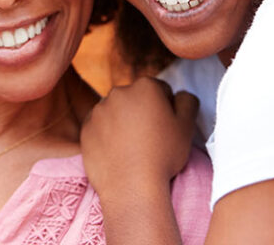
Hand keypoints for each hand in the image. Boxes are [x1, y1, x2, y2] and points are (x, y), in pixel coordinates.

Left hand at [80, 76, 198, 198]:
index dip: (167, 111)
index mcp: (145, 86)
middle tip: (149, 139)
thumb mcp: (186, 126)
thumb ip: (187, 102)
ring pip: (116, 111)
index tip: (165, 129)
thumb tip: (179, 95)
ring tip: (132, 148)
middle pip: (136, 98)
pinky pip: (100, 126)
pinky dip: (107, 134)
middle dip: (143, 112)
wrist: (131, 187)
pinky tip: (117, 151)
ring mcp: (99, 110)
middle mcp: (119, 92)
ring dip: (123, 122)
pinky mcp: (86, 128)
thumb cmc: (162, 156)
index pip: (160, 91)